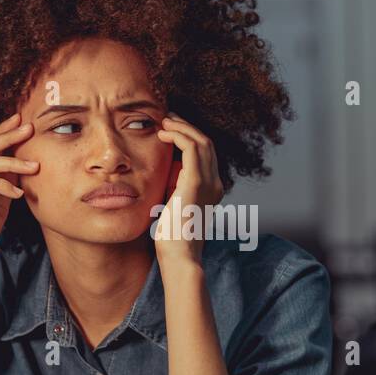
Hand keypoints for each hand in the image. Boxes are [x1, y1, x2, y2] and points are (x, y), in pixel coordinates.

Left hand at [154, 113, 222, 266]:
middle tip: (167, 117)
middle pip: (206, 142)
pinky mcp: (196, 183)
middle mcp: (215, 184)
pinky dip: (178, 136)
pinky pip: (191, 148)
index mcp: (212, 190)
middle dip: (187, 126)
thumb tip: (160, 176)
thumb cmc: (172, 240)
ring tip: (163, 121)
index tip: (170, 129)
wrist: (179, 257)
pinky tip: (162, 134)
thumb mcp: (173, 208)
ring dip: (181, 126)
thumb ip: (172, 190)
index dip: (190, 136)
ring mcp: (209, 182)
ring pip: (201, 140)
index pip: (206, 154)